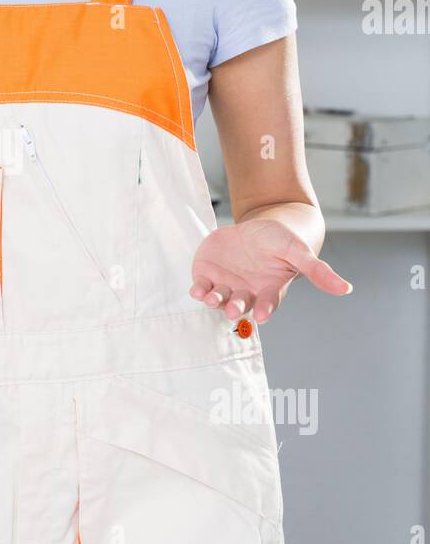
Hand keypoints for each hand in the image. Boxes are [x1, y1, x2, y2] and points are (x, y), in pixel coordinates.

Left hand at [190, 217, 351, 324]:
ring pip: (219, 299)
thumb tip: (347, 289)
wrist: (256, 228)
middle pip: (240, 305)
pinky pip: (201, 288)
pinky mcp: (207, 276)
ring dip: (214, 301)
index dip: (264, 309)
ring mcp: (226, 286)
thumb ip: (318, 270)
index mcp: (268, 290)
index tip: (262, 314)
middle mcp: (246, 293)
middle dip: (235, 307)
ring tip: (211, 298)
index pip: (267, 304)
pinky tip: (196, 291)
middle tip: (233, 308)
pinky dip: (198, 291)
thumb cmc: (280, 241)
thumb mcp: (298, 250)